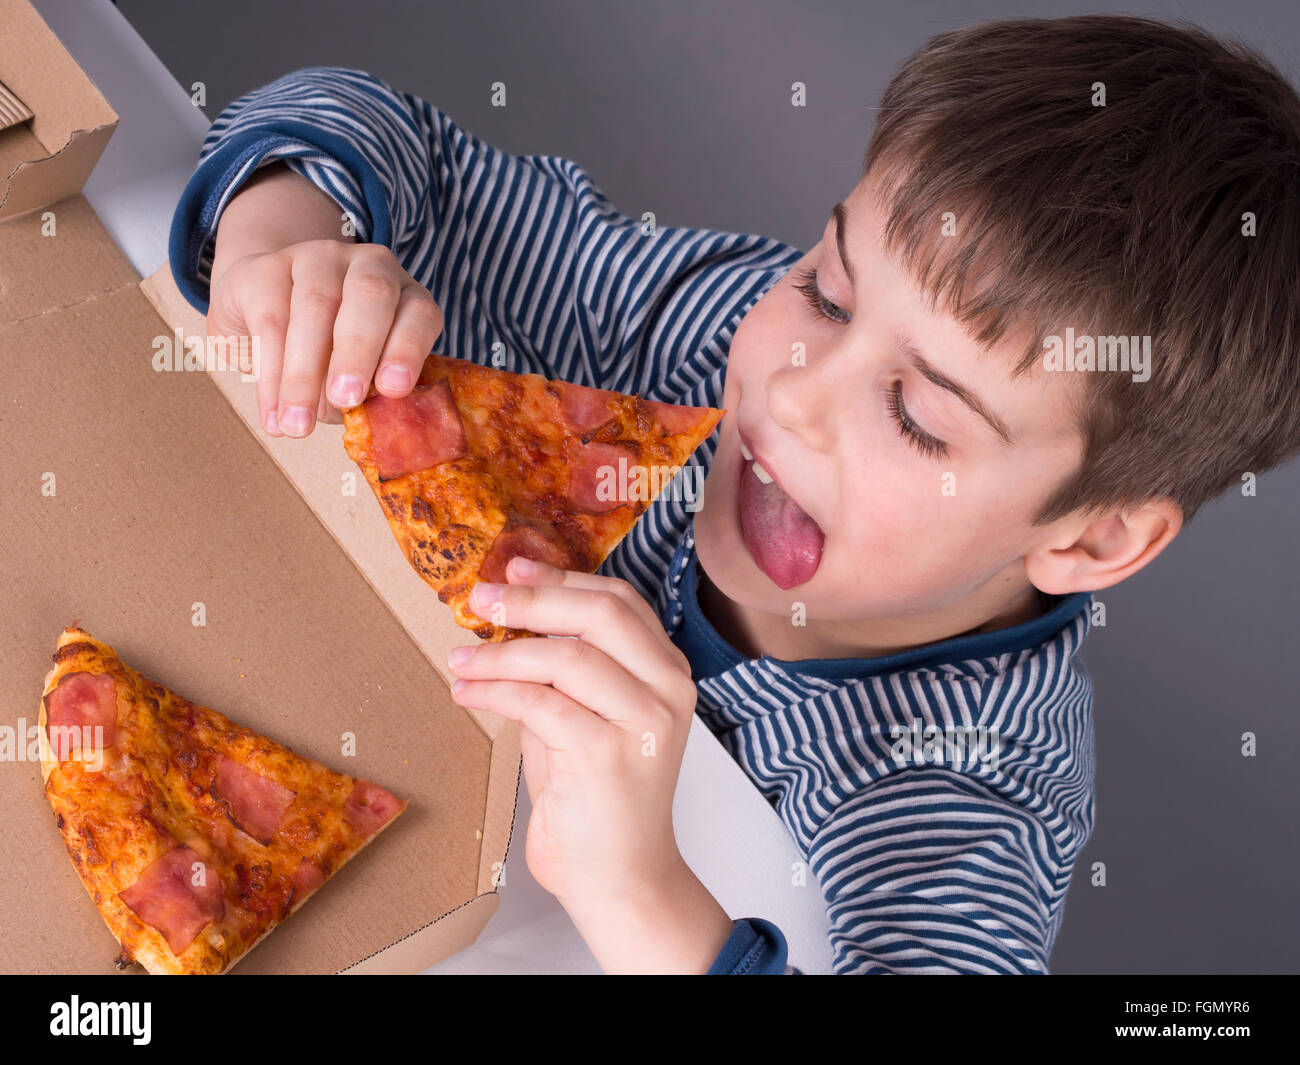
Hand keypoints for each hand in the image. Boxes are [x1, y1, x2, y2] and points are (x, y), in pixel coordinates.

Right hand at [206, 238, 443, 437]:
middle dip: (358, 351)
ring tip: (298, 425)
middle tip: (344, 399)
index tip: (393, 390)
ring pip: (314, 307)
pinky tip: (272, 413)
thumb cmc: (329, 351)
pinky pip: (270, 319)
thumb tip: (358, 424)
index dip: (408, 350)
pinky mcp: (268, 266)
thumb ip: (367, 391)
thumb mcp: (360, 372)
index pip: (419, 314)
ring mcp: (318, 258)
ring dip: (305, 373)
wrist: (264, 303)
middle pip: (370, 297)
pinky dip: (270, 374)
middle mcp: (367, 266)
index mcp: (404, 294)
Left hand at [446, 556, 698, 911]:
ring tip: (459, 660)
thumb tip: (506, 615)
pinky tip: (467, 694)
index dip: (562, 580)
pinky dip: (494, 693)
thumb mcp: (584, 715)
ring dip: (499, 655)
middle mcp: (668, 690)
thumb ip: (561, 668)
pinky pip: (540, 705)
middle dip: (531, 602)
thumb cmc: (597, 796)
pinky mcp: (609, 756)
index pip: (620, 602)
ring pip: (564, 658)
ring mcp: (644, 723)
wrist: (621, 876)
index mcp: (668, 671)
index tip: (513, 570)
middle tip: (480, 601)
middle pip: (598, 616)